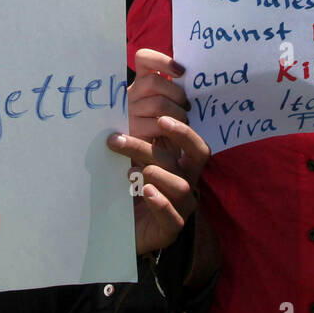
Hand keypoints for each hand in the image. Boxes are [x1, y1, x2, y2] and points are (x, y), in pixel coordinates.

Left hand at [110, 48, 209, 254]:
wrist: (116, 231)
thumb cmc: (124, 187)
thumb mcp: (127, 153)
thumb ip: (133, 123)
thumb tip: (132, 81)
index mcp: (178, 158)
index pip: (191, 135)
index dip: (182, 120)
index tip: (161, 110)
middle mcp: (185, 178)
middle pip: (197, 153)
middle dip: (181, 135)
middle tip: (160, 121)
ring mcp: (181, 205)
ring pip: (181, 185)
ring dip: (159, 171)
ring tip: (134, 169)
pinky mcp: (169, 228)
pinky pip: (173, 216)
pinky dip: (161, 202)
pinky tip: (145, 192)